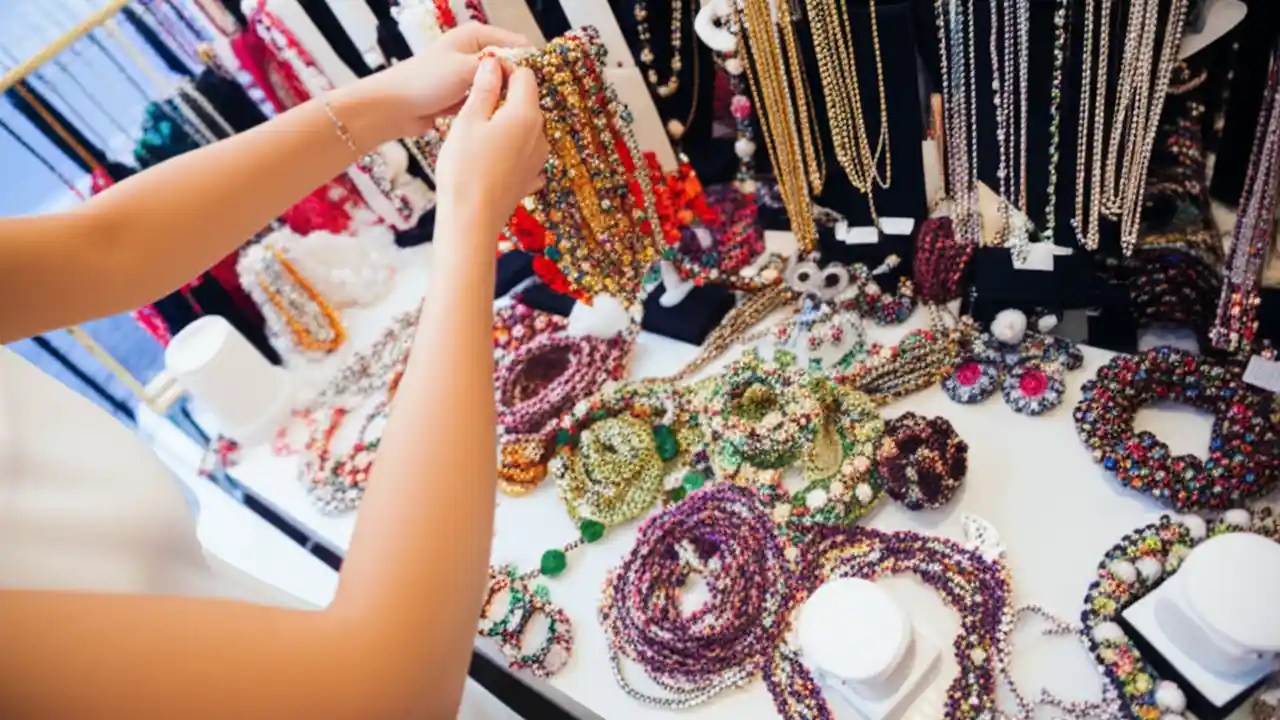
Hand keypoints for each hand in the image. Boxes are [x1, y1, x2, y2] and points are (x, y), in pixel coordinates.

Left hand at [350, 24, 531, 140]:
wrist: (394, 107)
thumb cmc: (426, 82)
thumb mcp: (466, 69)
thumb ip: (497, 68)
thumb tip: (525, 71)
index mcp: (476, 36)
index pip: (517, 45)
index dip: (531, 63)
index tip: (543, 85)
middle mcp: (475, 52)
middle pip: (510, 65)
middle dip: (521, 82)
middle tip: (535, 104)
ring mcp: (470, 74)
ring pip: (500, 85)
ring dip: (508, 97)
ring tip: (523, 115)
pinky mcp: (465, 94)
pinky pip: (489, 99)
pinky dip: (495, 107)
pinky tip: (505, 121)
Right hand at [435, 57, 548, 232]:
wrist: (470, 220)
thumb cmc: (464, 169)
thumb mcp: (468, 121)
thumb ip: (484, 89)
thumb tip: (493, 63)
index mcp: (525, 115)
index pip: (525, 76)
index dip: (504, 72)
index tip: (484, 80)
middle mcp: (540, 134)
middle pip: (527, 102)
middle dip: (504, 100)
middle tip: (474, 112)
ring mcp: (539, 159)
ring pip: (525, 128)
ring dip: (506, 126)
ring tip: (478, 140)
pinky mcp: (531, 178)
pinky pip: (523, 153)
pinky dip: (510, 151)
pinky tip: (490, 161)